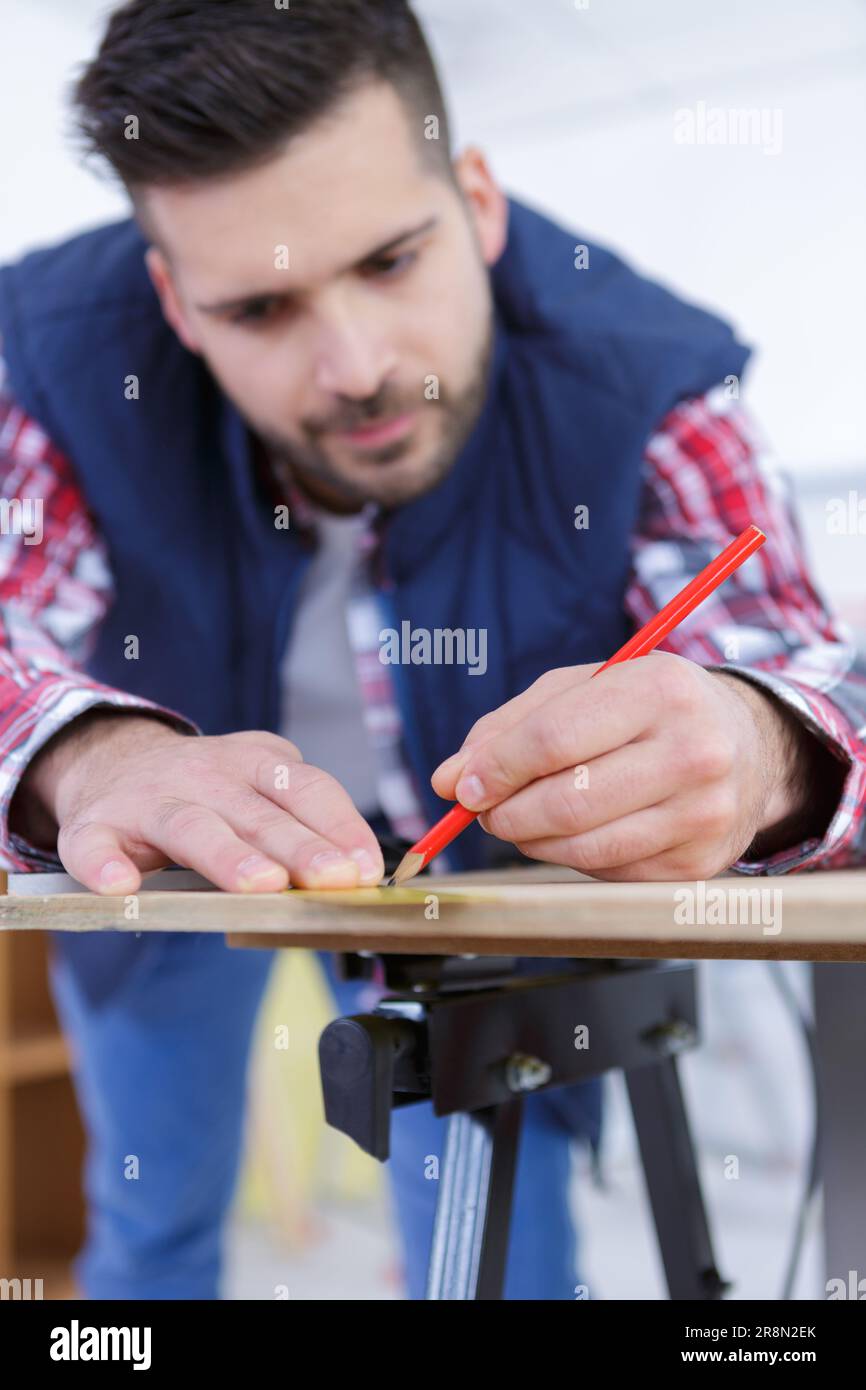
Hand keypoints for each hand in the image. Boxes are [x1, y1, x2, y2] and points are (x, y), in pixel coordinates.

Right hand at [12, 711, 383, 893]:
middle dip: (299, 848)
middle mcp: (204, 773)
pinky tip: (121, 886)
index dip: (340, 826)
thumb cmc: (203, 791)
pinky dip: (105, 865)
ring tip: (261, 887)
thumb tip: (358, 878)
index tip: (366, 867)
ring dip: (227, 856)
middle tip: (332, 880)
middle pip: (257, 813)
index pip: (307, 789)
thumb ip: (299, 828)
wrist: (109, 760)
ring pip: (191, 825)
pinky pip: (96, 845)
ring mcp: (146, 799)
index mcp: (255, 763)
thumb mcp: (257, 790)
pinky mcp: (93, 826)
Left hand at [432, 654, 819, 880]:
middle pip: (565, 802)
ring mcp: (703, 812)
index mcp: (659, 690)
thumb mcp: (586, 688)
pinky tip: (578, 832)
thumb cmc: (653, 709)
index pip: (553, 740)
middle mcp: (693, 751)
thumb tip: (451, 780)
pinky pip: (608, 872)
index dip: (495, 770)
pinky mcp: (700, 862)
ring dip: (532, 842)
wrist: (750, 744)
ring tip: (524, 820)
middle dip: (506, 813)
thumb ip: (510, 727)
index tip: (462, 786)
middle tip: (487, 811)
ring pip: (583, 847)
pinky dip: (574, 858)